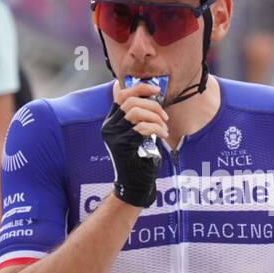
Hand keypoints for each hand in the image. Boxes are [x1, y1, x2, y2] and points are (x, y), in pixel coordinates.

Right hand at [101, 78, 165, 206]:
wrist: (135, 184)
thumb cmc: (140, 159)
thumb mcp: (139, 134)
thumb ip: (141, 118)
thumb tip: (152, 98)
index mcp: (112, 121)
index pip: (122, 95)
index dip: (140, 88)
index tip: (156, 90)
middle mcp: (109, 127)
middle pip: (130, 101)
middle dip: (153, 105)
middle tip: (164, 116)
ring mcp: (113, 136)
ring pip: (135, 112)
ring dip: (155, 117)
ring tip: (163, 127)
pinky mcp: (121, 145)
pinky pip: (141, 128)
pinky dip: (156, 128)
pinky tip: (162, 134)